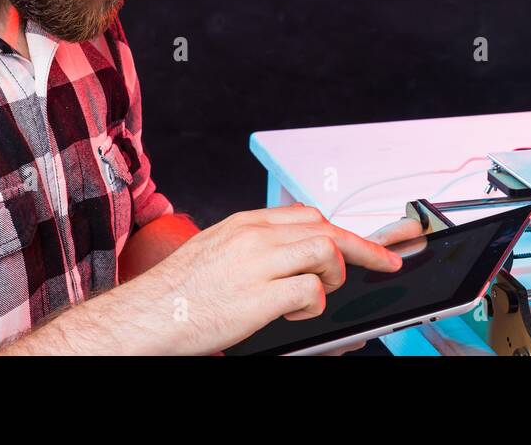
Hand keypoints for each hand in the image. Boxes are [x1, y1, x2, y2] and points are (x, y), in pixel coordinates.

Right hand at [128, 203, 405, 354]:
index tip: (371, 243)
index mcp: (245, 224)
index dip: (345, 230)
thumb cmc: (178, 292)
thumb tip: (297, 252)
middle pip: (327, 228)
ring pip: (327, 252)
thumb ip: (256, 245)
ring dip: (334, 277)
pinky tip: (292, 314)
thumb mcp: (218, 250)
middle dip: (364, 249)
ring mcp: (257, 264)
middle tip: (384, 264)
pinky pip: (310, 293)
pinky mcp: (259, 297)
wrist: (145, 317)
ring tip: (319, 293)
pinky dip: (313, 305)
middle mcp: (254, 236)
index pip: (309, 214)